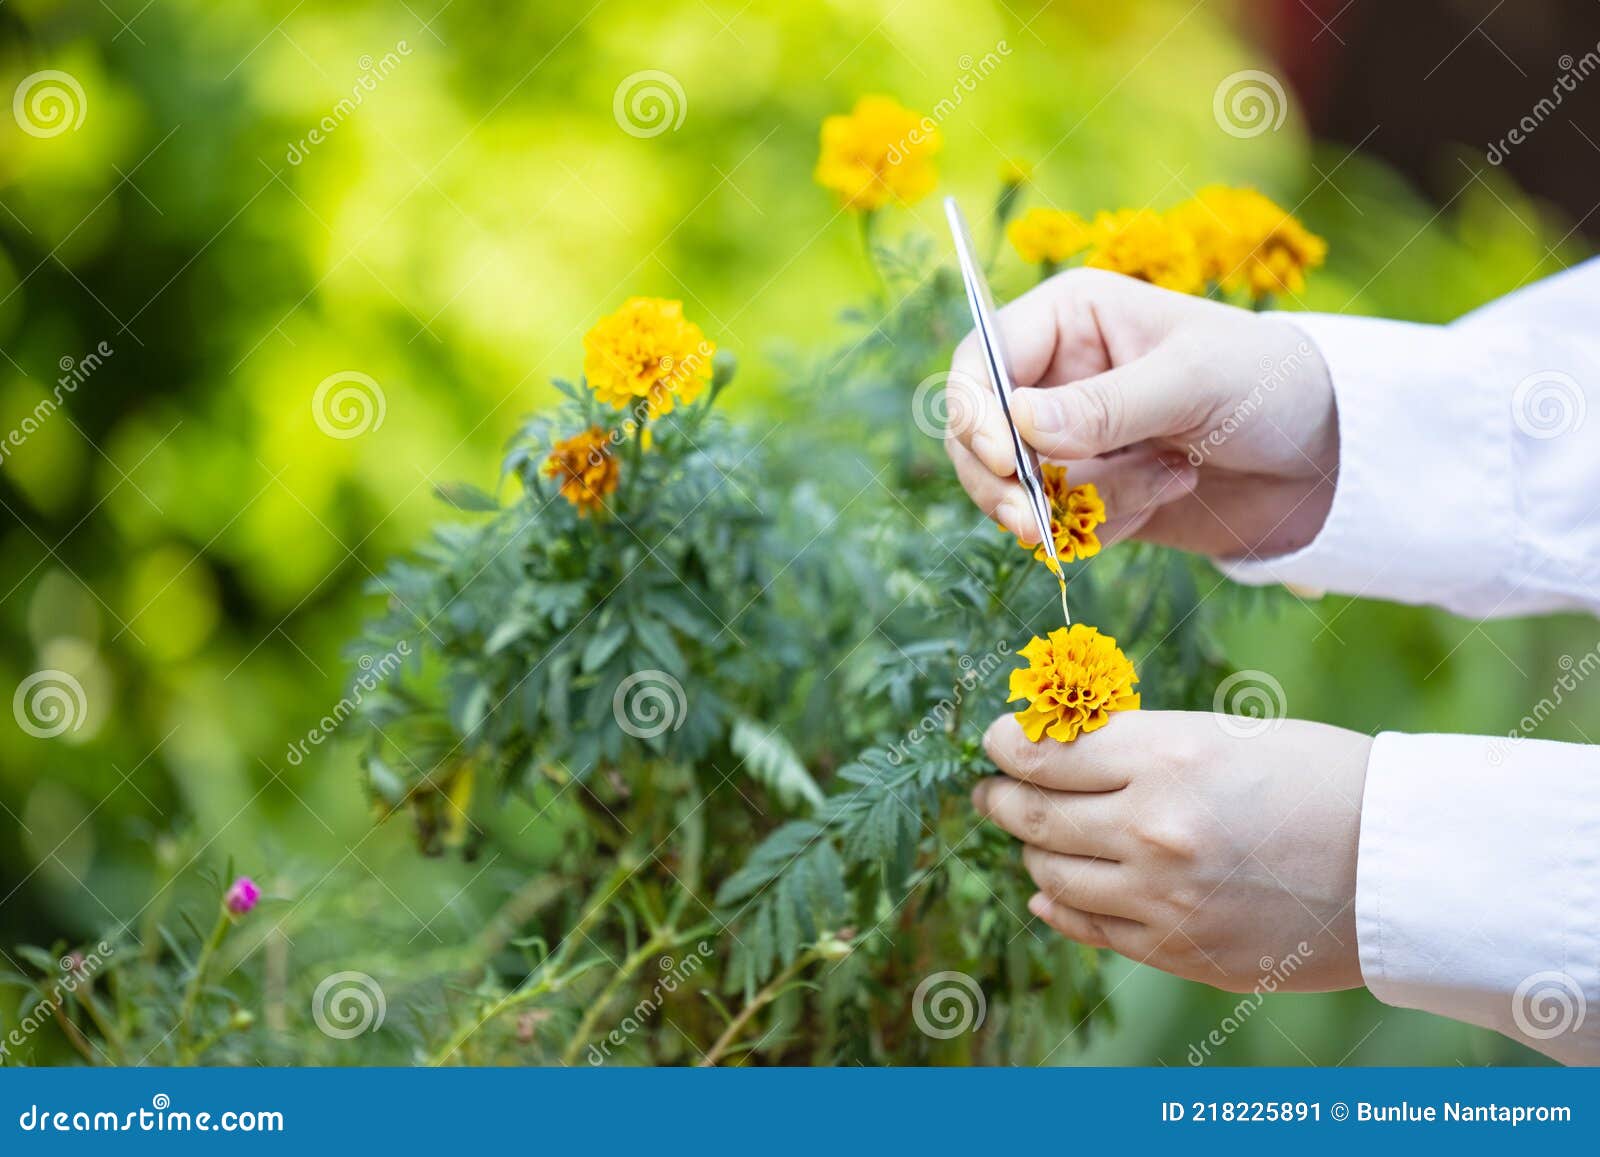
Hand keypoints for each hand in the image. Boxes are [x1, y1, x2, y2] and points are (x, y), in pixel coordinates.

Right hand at [945, 269, 1338, 559]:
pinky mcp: (1091, 494)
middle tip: (1037, 524)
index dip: (974, 411)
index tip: (1006, 460)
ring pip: (1022, 491)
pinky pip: (1064, 525)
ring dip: (1089, 502)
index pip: (980, 360)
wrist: (1324, 455)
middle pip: (977, 437)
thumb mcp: (1192, 381)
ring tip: (1170, 480)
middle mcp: (1057, 377)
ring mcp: (1070, 440)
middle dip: (1005, 484)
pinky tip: (1174, 491)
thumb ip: (1107, 405)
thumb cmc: (1266, 383)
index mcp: (1069, 319)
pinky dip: (1112, 523)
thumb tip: (1019, 423)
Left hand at [971, 710, 1370, 991]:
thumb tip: (1051, 752)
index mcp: (1165, 755)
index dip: (1004, 744)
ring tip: (1032, 835)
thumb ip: (1134, 746)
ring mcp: (1163, 897)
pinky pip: (1087, 928)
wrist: (1400, 865)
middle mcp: (1153, 827)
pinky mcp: (1180, 950)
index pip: (1041, 752)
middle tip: (989, 791)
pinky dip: (1058, 904)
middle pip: (1034, 814)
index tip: (996, 741)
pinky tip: (1052, 888)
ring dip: (1032, 850)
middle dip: (1000, 798)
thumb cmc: (1317, 779)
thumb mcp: (1221, 733)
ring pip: (1052, 873)